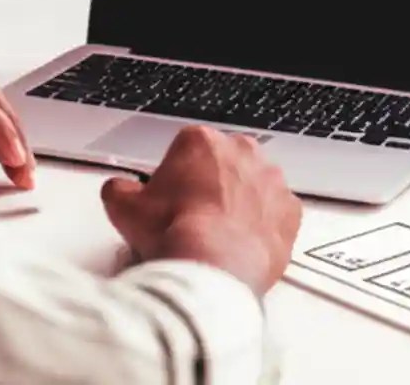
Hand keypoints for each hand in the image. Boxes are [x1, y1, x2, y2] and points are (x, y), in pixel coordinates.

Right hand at [101, 125, 301, 293]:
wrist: (212, 267)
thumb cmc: (175, 234)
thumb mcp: (124, 208)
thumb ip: (119, 190)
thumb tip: (118, 191)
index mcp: (201, 141)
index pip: (187, 149)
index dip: (176, 176)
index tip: (170, 198)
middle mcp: (242, 151)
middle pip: (224, 162)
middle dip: (213, 183)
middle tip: (194, 216)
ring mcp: (271, 180)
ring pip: (255, 185)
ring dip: (241, 202)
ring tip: (220, 234)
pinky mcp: (291, 210)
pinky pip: (278, 213)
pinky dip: (265, 225)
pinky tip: (244, 244)